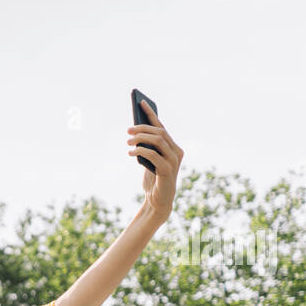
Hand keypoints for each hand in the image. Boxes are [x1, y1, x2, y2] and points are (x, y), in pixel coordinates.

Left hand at [128, 99, 182, 216]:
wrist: (158, 202)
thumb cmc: (153, 180)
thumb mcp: (149, 160)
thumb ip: (147, 147)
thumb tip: (135, 132)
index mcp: (174, 147)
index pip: (162, 127)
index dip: (151, 114)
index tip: (141, 103)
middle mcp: (177, 151)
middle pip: (159, 132)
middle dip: (142, 128)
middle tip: (128, 130)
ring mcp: (174, 160)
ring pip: (158, 140)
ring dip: (141, 138)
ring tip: (128, 141)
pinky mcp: (168, 170)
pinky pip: (153, 155)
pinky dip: (140, 151)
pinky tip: (130, 152)